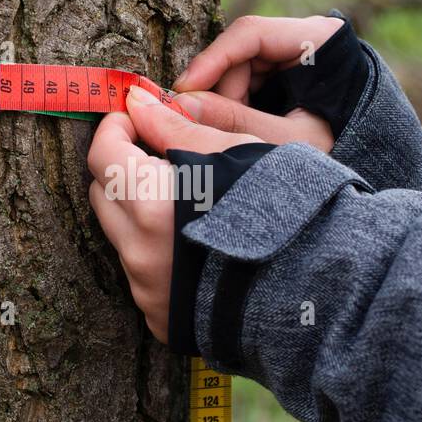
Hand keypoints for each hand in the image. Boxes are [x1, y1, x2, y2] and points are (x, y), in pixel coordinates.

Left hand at [88, 86, 262, 342]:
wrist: (319, 288)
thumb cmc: (286, 210)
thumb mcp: (237, 152)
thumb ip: (176, 129)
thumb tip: (137, 104)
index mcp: (153, 205)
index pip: (102, 156)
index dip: (116, 128)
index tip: (136, 118)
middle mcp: (141, 253)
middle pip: (104, 195)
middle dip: (122, 168)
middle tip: (159, 156)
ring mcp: (148, 290)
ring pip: (122, 236)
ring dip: (140, 213)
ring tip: (187, 204)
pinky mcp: (160, 318)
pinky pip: (142, 275)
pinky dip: (157, 253)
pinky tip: (196, 245)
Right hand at [171, 14, 343, 151]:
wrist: (371, 159)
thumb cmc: (342, 148)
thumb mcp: (289, 139)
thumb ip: (238, 122)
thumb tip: (183, 105)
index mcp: (319, 38)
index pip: (252, 32)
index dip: (212, 59)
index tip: (185, 89)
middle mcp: (303, 38)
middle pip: (240, 54)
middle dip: (220, 92)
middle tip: (206, 125)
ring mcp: (291, 56)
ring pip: (237, 71)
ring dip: (227, 103)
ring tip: (235, 135)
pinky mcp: (282, 75)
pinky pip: (245, 84)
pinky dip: (236, 107)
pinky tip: (241, 129)